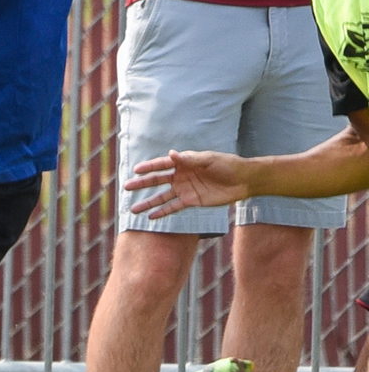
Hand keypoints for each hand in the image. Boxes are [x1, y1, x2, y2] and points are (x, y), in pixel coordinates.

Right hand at [121, 149, 253, 218]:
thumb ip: (189, 159)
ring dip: (148, 203)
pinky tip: (151, 217)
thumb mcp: (209, 160)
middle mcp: (180, 176)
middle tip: (127, 188)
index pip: (161, 165)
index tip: (135, 171)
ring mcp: (185, 190)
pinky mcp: (192, 201)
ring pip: (162, 197)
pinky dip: (162, 212)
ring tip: (133, 209)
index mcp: (183, 162)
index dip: (148, 168)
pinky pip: (173, 208)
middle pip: (157, 181)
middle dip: (142, 184)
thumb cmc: (227, 165)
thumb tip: (171, 154)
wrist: (244, 180)